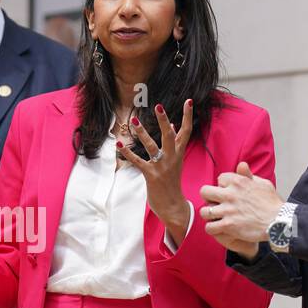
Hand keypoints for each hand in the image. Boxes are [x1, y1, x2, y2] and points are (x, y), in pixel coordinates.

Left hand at [119, 100, 194, 245]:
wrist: (174, 207)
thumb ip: (174, 144)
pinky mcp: (151, 175)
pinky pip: (137, 161)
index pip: (186, 131)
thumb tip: (172, 125)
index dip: (188, 116)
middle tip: (157, 106)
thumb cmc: (172, 183)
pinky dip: (127, 153)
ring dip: (142, 133)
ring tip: (133, 120)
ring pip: (152, 146)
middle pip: (169, 135)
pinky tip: (119, 145)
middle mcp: (172, 158)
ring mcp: (161, 167)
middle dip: (163, 120)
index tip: (189, 101)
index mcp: (179, 154)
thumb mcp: (175, 162)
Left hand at [199, 161, 281, 249]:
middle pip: (204, 192)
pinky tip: (219, 228)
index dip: (223, 186)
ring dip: (209, 215)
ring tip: (215, 217)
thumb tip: (241, 165)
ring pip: (204, 211)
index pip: (219, 178)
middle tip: (216, 204)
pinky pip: (209, 227)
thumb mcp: (262, 184)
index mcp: (238, 182)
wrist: (278, 222)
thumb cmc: (272, 203)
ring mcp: (228, 210)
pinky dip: (212, 229)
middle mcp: (230, 194)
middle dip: (208, 197)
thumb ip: (248, 175)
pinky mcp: (228, 225)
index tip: (228, 192)